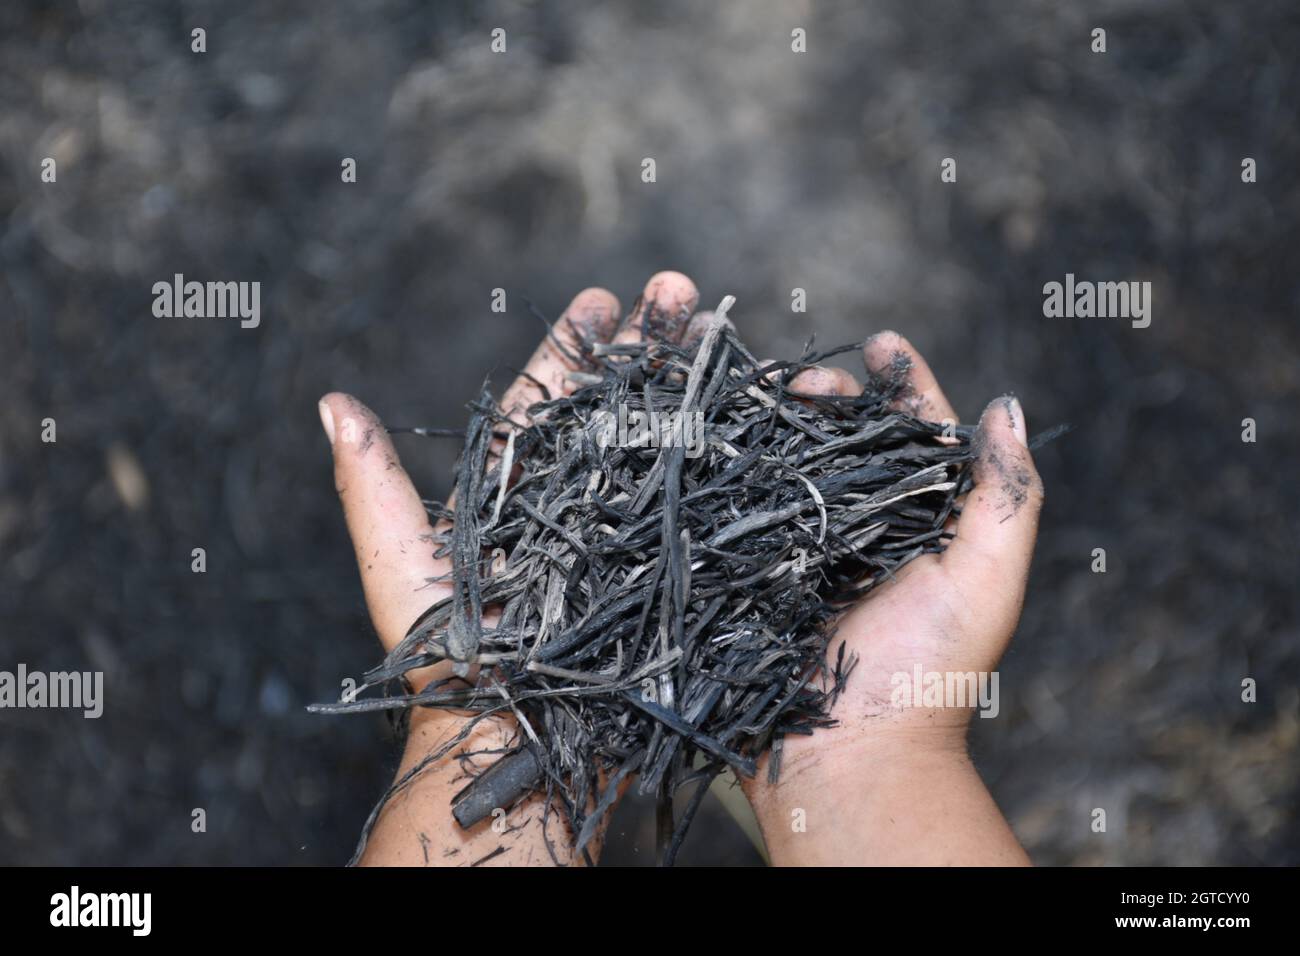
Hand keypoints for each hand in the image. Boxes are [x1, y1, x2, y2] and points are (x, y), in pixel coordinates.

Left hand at [318, 271, 706, 865]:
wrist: (518, 748)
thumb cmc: (455, 667)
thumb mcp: (404, 571)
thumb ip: (372, 488)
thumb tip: (329, 404)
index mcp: (520, 492)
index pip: (551, 400)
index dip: (577, 345)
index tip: (604, 297)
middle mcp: (580, 506)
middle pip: (619, 407)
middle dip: (650, 345)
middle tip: (680, 292)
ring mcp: (631, 536)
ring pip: (670, 443)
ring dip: (699, 384)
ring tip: (726, 334)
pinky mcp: (675, 571)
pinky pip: (709, 505)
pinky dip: (739, 456)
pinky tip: (766, 415)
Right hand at [743, 332, 1042, 864]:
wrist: (850, 755)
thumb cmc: (931, 670)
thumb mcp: (988, 578)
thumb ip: (1008, 495)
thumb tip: (1009, 405)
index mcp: (920, 526)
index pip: (915, 436)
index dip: (902, 384)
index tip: (884, 341)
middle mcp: (861, 531)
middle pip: (847, 441)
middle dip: (832, 395)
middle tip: (813, 378)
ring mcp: (803, 551)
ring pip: (791, 465)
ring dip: (780, 421)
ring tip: (771, 390)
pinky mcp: (754, 574)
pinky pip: (744, 509)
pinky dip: (734, 468)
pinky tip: (723, 434)